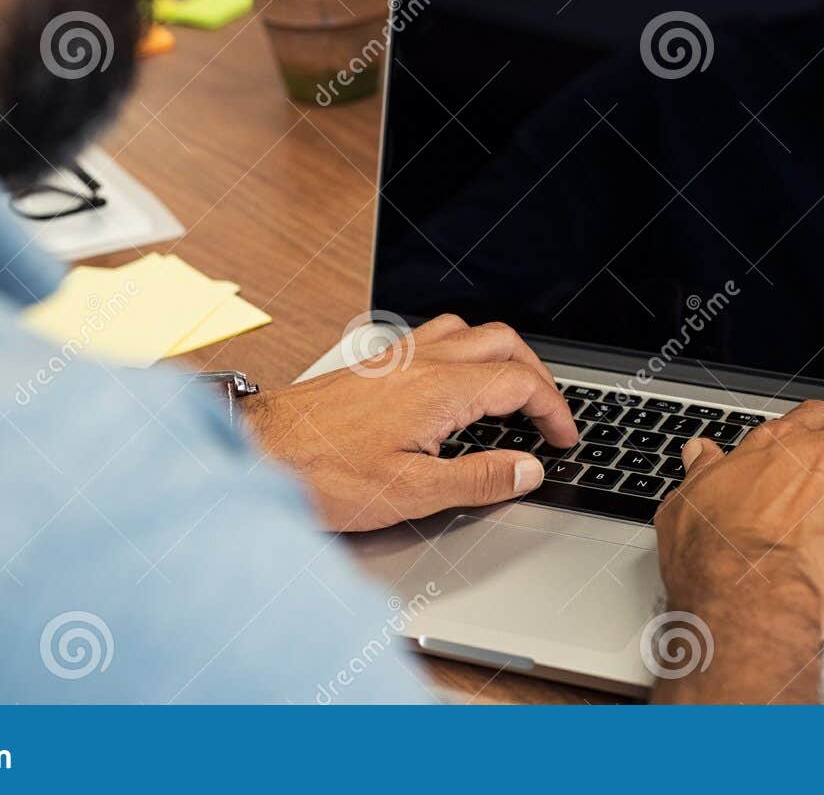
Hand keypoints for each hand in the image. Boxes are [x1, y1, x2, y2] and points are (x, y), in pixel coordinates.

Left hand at [247, 315, 576, 531]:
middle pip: (503, 342)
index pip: (520, 383)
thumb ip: (478, 480)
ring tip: (512, 391)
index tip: (564, 438)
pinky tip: (455, 384)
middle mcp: (422, 362)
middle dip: (538, 374)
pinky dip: (466, 352)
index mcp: (440, 389)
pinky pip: (436, 337)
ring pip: (468, 331)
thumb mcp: (412, 492)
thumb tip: (528, 470)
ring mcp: (397, 358)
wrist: (258, 450)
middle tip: (549, 413)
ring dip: (502, 354)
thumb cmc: (322, 473)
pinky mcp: (375, 365)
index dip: (554, 410)